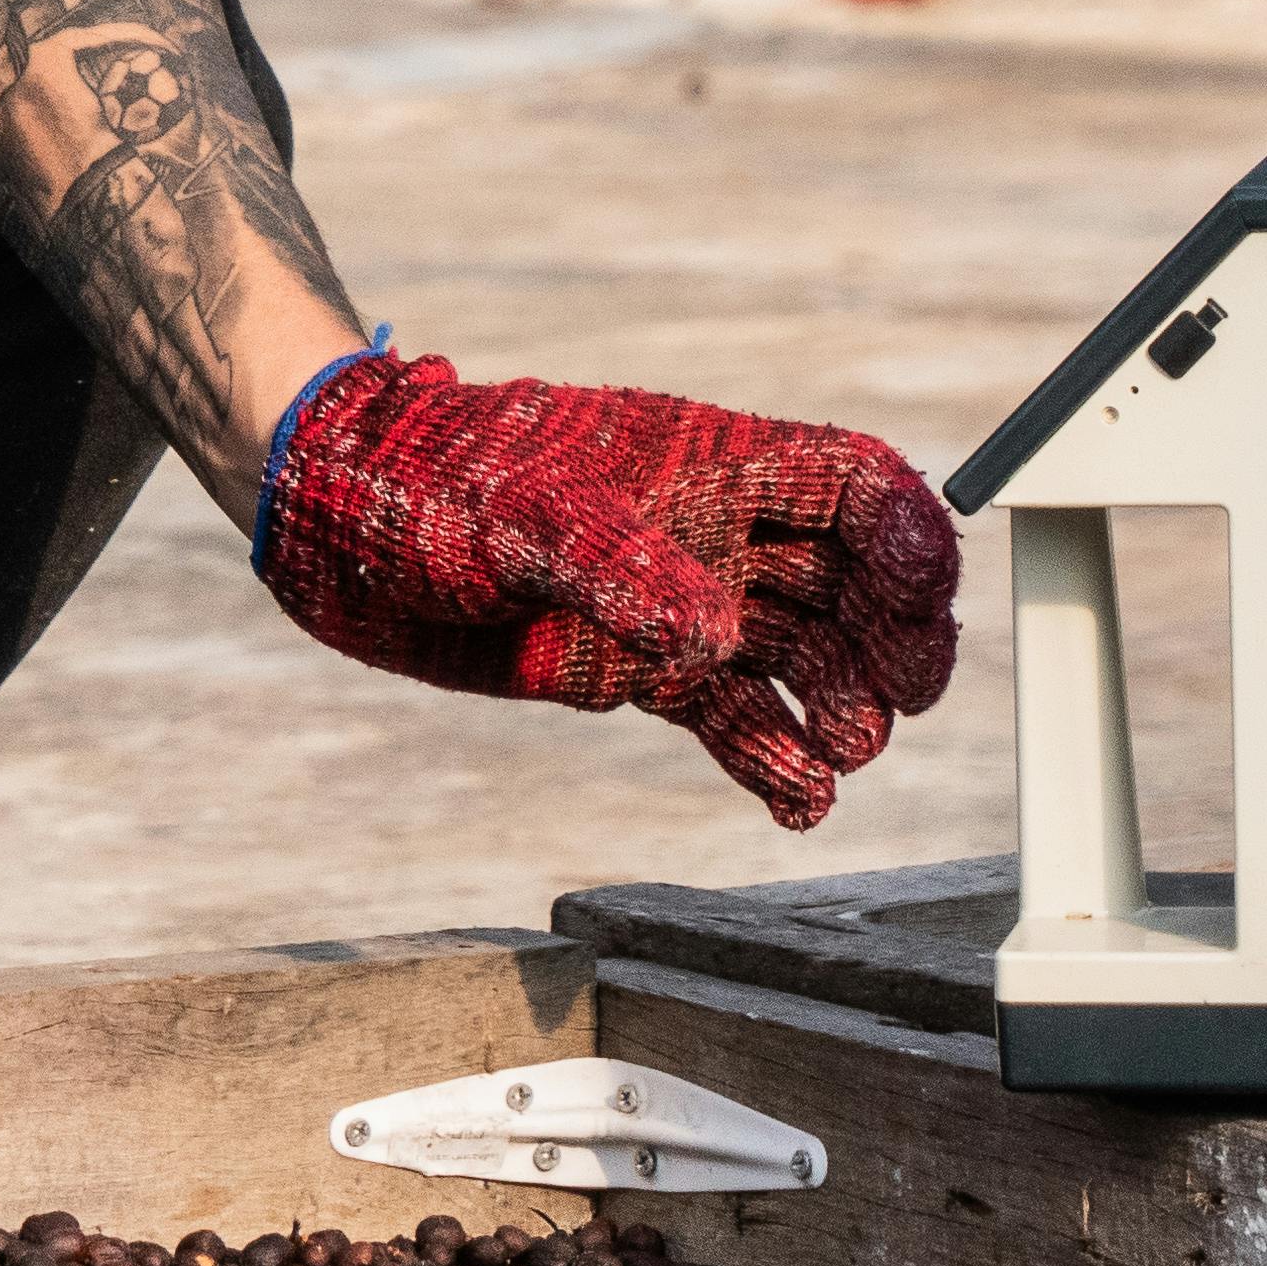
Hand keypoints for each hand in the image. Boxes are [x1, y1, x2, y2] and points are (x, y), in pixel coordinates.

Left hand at [254, 351, 960, 829]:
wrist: (339, 527)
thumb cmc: (428, 479)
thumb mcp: (524, 514)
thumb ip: (623, 568)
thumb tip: (719, 636)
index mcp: (705, 461)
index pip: (848, 480)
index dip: (905, 529)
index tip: (927, 589)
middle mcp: (710, 532)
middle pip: (847, 576)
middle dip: (894, 634)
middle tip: (902, 700)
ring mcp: (676, 604)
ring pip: (799, 655)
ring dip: (841, 704)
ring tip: (846, 754)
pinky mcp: (634, 669)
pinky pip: (729, 718)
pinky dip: (773, 759)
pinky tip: (803, 803)